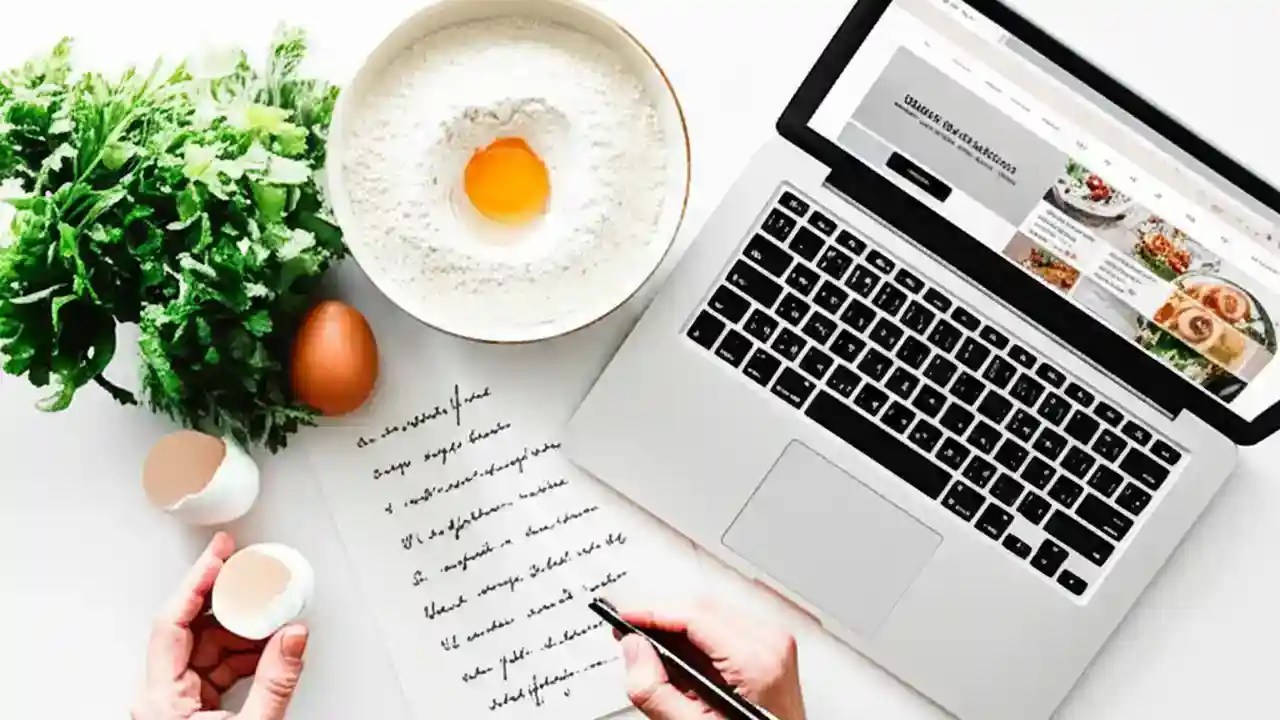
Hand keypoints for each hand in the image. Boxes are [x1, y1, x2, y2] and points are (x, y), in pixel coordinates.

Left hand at [131, 532, 308, 719]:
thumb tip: (294, 636)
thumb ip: (278, 680)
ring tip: (273, 619)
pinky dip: (244, 656)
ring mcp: (174, 705)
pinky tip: (268, 650)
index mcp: (161, 699)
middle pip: (192, 630)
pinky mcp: (190, 712)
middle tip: (254, 576)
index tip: (220, 554)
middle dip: (229, 603)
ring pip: (207, 648)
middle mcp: (160, 697)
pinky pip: (216, 669)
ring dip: (242, 632)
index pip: (174, 621)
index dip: (198, 581)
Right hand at [617, 600, 805, 719]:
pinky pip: (724, 627)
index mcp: (756, 661)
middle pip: (702, 608)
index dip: (653, 613)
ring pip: (712, 614)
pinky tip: (676, 652)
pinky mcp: (769, 648)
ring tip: (647, 643)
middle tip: (629, 630)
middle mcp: (771, 643)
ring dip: (677, 626)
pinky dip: (696, 637)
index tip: (625, 616)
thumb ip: (656, 690)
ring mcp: (773, 643)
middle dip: (661, 618)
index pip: (694, 615)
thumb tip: (634, 649)